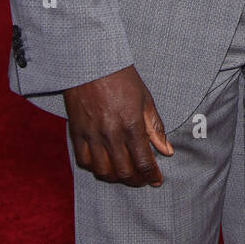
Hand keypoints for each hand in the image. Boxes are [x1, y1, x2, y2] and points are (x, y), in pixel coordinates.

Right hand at [63, 64, 173, 185]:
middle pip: (124, 171)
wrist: (91, 63)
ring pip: (103, 171)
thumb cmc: (122, 78)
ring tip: (125, 174)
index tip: (156, 181)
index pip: (143, 161)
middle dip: (136, 180)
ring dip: (116, 178)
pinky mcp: (77, 133)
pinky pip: (84, 161)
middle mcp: (111, 133)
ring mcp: (92, 135)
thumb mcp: (145, 100)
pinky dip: (95, 168)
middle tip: (143, 180)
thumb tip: (167, 151)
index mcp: (131, 124)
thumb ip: (155, 128)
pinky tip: (104, 165)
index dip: (151, 175)